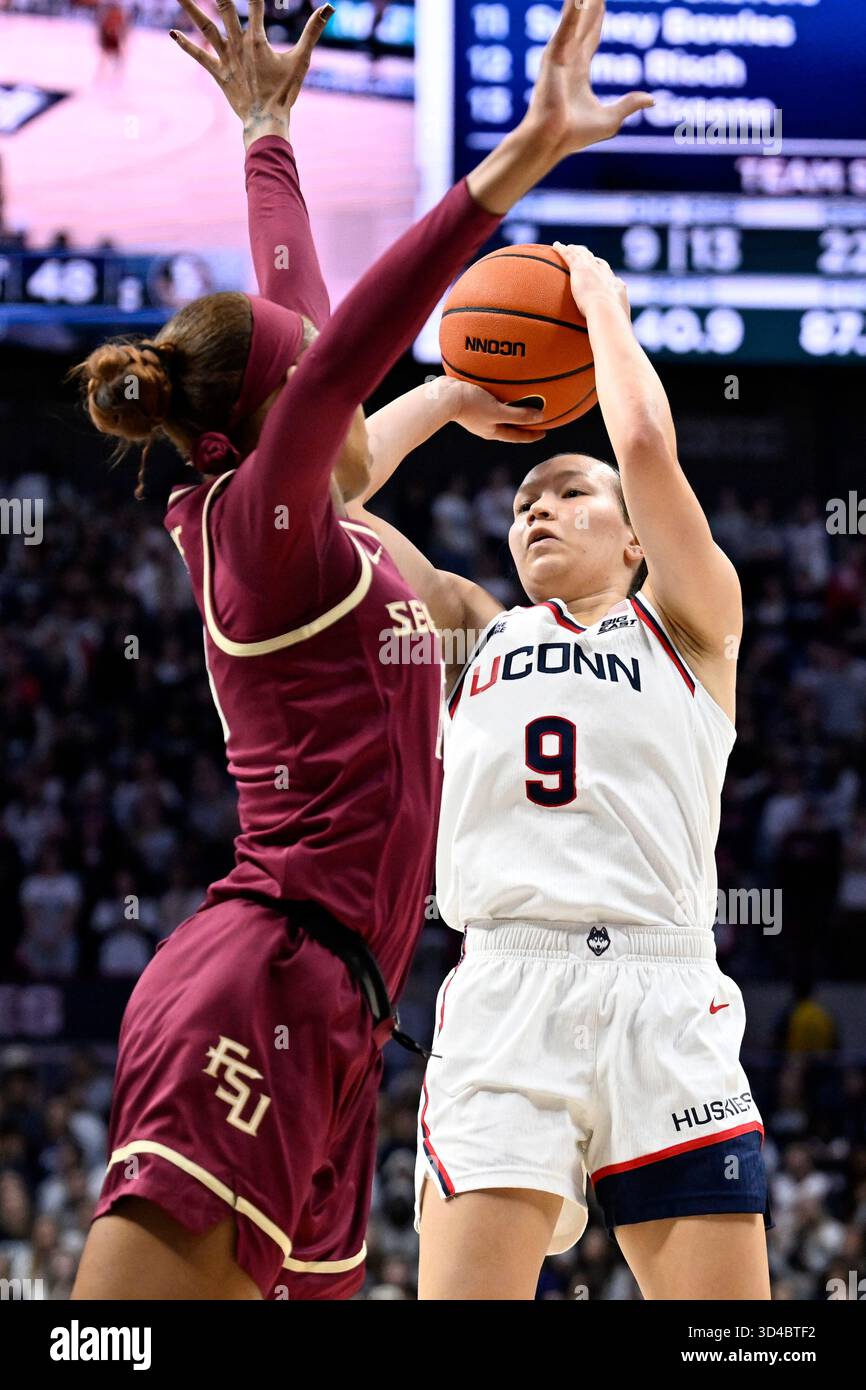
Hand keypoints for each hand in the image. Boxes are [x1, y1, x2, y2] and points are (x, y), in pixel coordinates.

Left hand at [170, 0, 332, 140]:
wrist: (266, 121)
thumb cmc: (285, 92)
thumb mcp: (301, 60)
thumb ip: (313, 31)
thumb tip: (330, 7)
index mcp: (257, 38)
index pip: (255, 3)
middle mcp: (238, 43)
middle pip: (225, 7)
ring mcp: (226, 58)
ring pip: (205, 27)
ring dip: (191, 8)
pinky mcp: (218, 73)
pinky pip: (199, 56)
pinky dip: (185, 45)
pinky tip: (172, 33)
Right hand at [453, 382, 546, 442]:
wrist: (443, 395)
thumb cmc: (470, 405)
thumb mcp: (498, 411)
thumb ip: (519, 415)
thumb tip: (541, 417)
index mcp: (492, 431)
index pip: (517, 436)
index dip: (531, 435)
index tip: (544, 433)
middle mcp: (486, 424)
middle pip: (509, 425)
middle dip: (523, 423)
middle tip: (537, 418)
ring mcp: (478, 413)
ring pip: (501, 412)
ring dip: (513, 408)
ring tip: (524, 401)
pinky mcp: (472, 400)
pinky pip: (492, 399)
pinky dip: (502, 396)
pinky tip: (505, 385)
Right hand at [525, 0, 652, 158]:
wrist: (552, 140)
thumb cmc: (574, 135)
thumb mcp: (610, 119)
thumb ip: (630, 104)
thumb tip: (652, 100)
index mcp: (580, 70)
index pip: (593, 35)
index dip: (598, 16)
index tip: (602, 1)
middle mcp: (569, 58)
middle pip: (585, 21)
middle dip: (592, 1)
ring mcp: (560, 55)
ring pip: (576, 16)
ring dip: (582, 0)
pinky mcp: (554, 55)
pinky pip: (567, 25)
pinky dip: (573, 9)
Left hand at [554, 242, 630, 317]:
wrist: (606, 312)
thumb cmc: (613, 322)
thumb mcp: (618, 321)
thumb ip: (618, 321)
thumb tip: (621, 327)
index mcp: (615, 286)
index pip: (608, 274)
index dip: (603, 269)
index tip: (600, 268)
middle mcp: (605, 274)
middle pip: (596, 261)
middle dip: (590, 257)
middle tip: (585, 254)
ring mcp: (592, 270)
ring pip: (582, 255)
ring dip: (575, 250)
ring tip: (569, 247)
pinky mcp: (580, 269)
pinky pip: (569, 255)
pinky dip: (562, 249)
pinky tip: (555, 245)